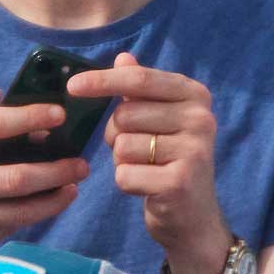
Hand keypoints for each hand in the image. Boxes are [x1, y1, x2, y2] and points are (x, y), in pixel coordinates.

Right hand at [0, 88, 90, 261]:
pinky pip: (9, 226)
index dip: (30, 117)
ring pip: (19, 210)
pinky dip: (34, 215)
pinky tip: (49, 202)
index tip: (59, 114)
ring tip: (74, 186)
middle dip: (56, 170)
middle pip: (16, 178)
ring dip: (54, 199)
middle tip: (81, 162)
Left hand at [68, 53, 232, 273]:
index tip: (73, 86)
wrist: (193, 215)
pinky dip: (126, 183)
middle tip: (139, 149)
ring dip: (122, 161)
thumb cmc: (170, 160)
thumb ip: (142, 89)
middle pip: (125, 115)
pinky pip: (124, 174)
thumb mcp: (161, 119)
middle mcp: (200, 118)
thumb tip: (123, 58)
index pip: (140, 80)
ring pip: (122, 145)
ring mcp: (193, 150)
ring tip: (147, 168)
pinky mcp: (180, 181)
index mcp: (195, 95)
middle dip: (116, 134)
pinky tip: (148, 187)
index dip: (103, 81)